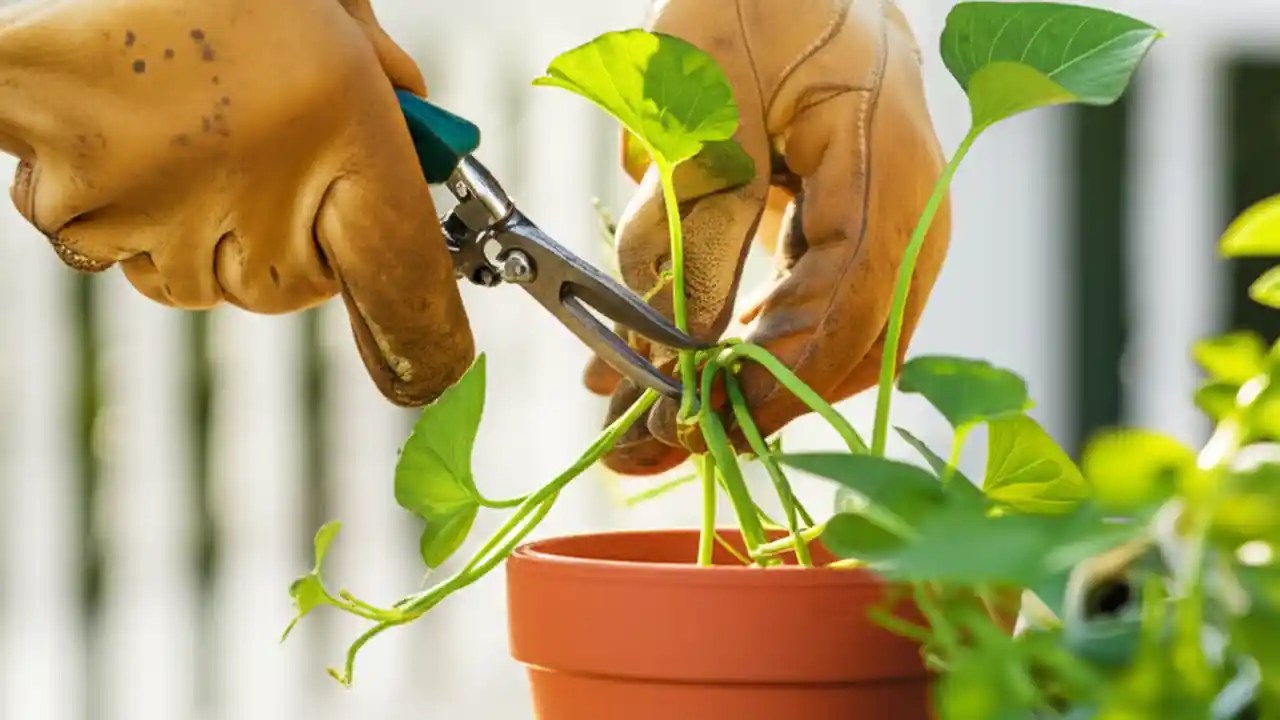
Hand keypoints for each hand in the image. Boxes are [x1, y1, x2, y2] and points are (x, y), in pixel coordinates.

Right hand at [0, 0, 472, 404]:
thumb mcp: (320, 3)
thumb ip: (379, 68)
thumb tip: (418, 118)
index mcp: (343, 112)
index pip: (406, 270)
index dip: (422, 332)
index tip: (428, 367)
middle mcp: (263, 180)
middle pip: (296, 284)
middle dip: (287, 241)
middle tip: (254, 159)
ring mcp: (168, 212)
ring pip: (206, 281)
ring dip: (199, 238)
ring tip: (178, 139)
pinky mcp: (83, 221)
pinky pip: (123, 260)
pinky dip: (122, 225)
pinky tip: (120, 151)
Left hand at [584, 0, 950, 474]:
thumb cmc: (758, 2)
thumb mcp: (708, 97)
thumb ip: (697, 217)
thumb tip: (673, 341)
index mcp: (887, 174)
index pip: (839, 310)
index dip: (764, 382)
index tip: (687, 426)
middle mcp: (904, 220)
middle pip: (838, 351)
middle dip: (738, 410)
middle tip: (641, 446)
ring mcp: (884, 236)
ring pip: (822, 348)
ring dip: (734, 391)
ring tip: (641, 423)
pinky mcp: (850, 241)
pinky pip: (807, 319)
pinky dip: (743, 353)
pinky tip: (679, 370)